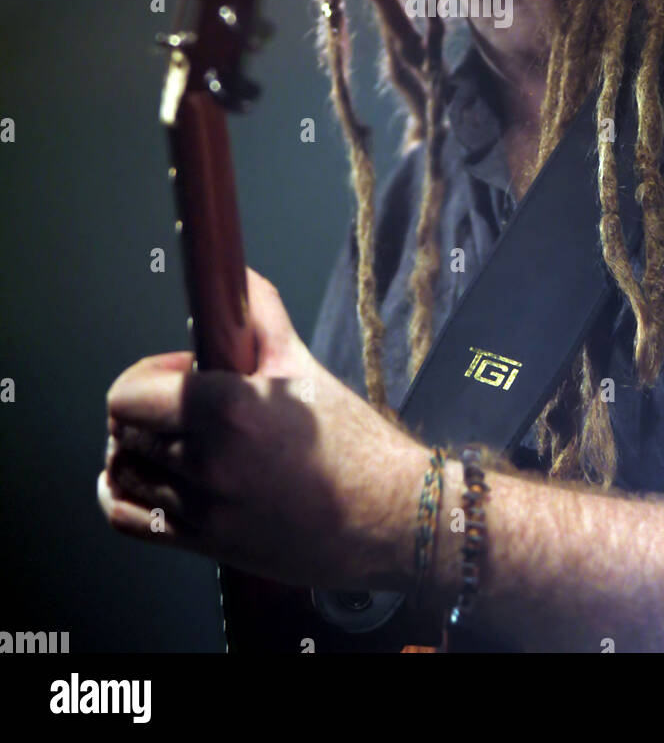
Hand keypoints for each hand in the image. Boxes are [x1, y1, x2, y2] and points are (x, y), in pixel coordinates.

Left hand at [97, 269, 426, 589]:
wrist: (386, 517)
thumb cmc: (353, 443)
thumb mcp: (305, 366)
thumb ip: (261, 314)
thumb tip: (235, 276)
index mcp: (232, 409)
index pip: (131, 393)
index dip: (147, 374)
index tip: (178, 370)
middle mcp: (210, 461)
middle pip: (123, 430)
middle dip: (144, 407)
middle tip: (181, 400)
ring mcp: (205, 510)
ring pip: (123, 472)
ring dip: (134, 448)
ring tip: (166, 436)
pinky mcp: (206, 545)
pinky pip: (128, 519)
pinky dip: (119, 493)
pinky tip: (138, 475)